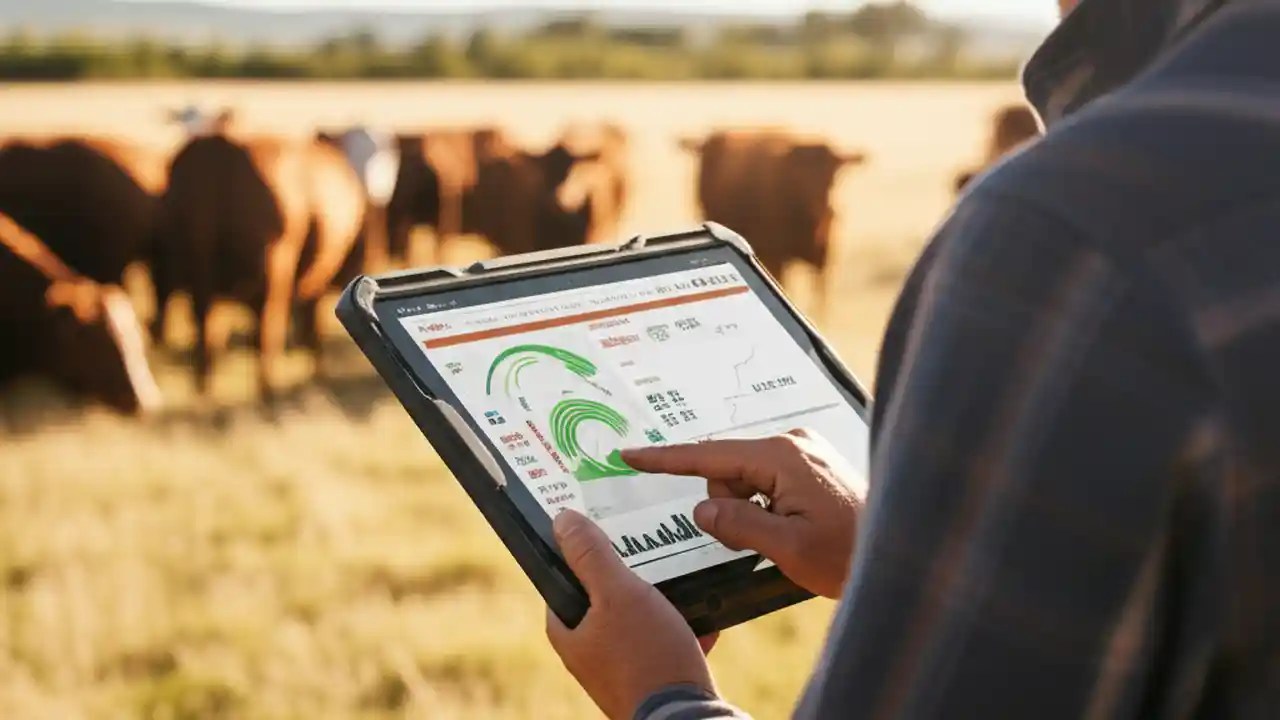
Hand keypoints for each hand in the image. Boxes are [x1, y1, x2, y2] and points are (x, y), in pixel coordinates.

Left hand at [546, 509, 716, 719]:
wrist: (685, 718)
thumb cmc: (646, 656)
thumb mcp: (618, 593)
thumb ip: (591, 555)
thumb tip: (562, 519)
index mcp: (569, 633)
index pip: (565, 581)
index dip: (585, 556)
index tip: (608, 536)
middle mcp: (589, 655)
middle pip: (605, 601)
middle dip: (633, 579)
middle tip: (655, 555)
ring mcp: (619, 671)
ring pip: (639, 621)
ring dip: (663, 603)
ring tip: (685, 582)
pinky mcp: (650, 682)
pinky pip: (664, 645)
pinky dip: (683, 629)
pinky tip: (705, 617)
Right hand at [622, 429, 865, 598]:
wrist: (901, 555)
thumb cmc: (850, 553)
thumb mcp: (786, 547)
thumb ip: (737, 524)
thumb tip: (702, 509)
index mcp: (782, 456)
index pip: (709, 456)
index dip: (666, 460)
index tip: (630, 455)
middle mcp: (793, 444)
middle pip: (728, 473)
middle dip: (732, 509)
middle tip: (766, 542)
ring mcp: (805, 453)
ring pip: (747, 483)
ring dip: (754, 513)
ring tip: (792, 538)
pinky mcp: (813, 466)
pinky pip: (769, 484)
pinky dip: (769, 509)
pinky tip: (799, 528)